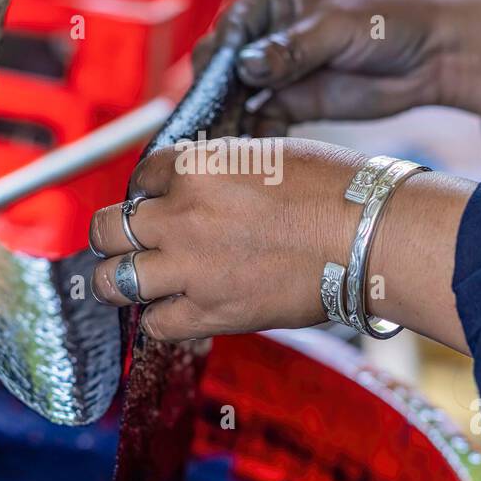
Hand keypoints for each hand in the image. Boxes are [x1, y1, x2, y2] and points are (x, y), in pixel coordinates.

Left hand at [88, 138, 365, 340]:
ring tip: (134, 282)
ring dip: (120, 280)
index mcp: (196, 166)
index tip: (157, 204)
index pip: (142, 176)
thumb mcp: (266, 156)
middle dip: (115, 235)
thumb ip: (219, 172)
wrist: (372, 236)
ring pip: (113, 280)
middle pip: (107, 228)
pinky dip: (161, 319)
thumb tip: (199, 188)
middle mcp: (182, 215)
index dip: (148, 192)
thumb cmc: (337, 190)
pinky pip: (156, 324)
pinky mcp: (212, 312)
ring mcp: (191, 266)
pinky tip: (177, 310)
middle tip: (130, 243)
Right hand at [193, 0, 480, 136]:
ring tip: (219, 146)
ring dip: (230, 120)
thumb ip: (293, 47)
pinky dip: (255, 137)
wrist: (437, 54)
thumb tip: (245, 65)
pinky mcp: (297, 103)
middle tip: (207, 122)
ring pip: (241, 97)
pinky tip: (248, 154)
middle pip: (228, 65)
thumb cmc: (392, 18)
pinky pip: (264, 121)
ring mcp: (283, 71)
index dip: (219, 53)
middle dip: (216, 93)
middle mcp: (272, 34)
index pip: (233, 25)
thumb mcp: (340, 25)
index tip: (210, 80)